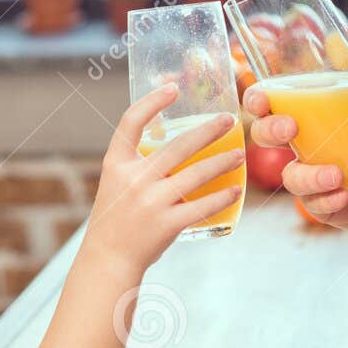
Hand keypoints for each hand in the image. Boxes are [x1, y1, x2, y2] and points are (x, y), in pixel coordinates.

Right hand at [84, 85, 243, 272]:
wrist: (108, 259)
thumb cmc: (117, 218)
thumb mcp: (117, 182)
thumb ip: (140, 164)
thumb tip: (176, 144)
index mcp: (116, 163)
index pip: (131, 122)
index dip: (153, 102)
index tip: (173, 88)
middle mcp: (133, 179)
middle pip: (178, 146)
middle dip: (209, 130)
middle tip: (229, 120)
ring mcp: (150, 202)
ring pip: (196, 174)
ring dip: (222, 161)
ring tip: (239, 155)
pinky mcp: (166, 224)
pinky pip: (202, 206)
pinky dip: (222, 197)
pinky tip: (235, 190)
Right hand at [244, 11, 347, 237]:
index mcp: (316, 115)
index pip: (272, 103)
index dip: (255, 100)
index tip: (262, 98)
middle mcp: (308, 144)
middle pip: (265, 137)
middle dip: (268, 132)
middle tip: (290, 129)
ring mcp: (314, 176)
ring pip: (289, 176)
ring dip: (305, 175)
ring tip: (336, 174)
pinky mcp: (325, 205)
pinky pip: (312, 204)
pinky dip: (324, 199)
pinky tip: (345, 194)